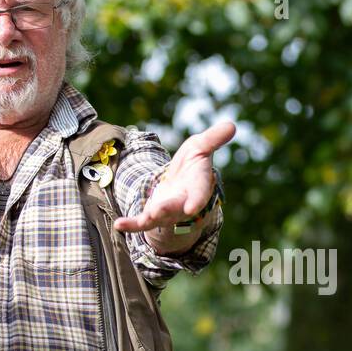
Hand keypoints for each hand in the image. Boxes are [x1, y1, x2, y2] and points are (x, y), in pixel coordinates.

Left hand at [113, 120, 234, 233]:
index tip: (194, 208)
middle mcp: (184, 203)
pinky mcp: (151, 216)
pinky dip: (131, 225)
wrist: (180, 185)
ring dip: (151, 218)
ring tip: (146, 217)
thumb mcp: (201, 147)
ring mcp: (168, 212)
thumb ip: (214, 139)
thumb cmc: (193, 165)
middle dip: (170, 209)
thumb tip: (233, 124)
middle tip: (159, 211)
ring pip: (160, 218)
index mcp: (198, 186)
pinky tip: (118, 225)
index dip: (197, 199)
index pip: (200, 193)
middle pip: (178, 208)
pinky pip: (141, 223)